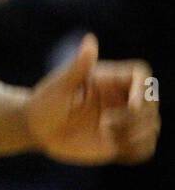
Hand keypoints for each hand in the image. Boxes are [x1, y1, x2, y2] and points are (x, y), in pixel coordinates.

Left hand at [27, 35, 158, 163]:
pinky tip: (114, 148)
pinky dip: (137, 150)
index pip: (141, 75)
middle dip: (137, 116)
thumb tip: (90, 40)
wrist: (37, 129)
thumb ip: (79, 66)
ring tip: (106, 135)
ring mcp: (122, 121)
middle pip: (151, 102)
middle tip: (104, 124)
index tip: (131, 106)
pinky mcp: (121, 142)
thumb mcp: (60, 85)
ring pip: (151, 126)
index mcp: (108, 79)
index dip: (144, 89)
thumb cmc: (45, 102)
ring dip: (137, 135)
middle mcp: (119, 99)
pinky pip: (145, 148)